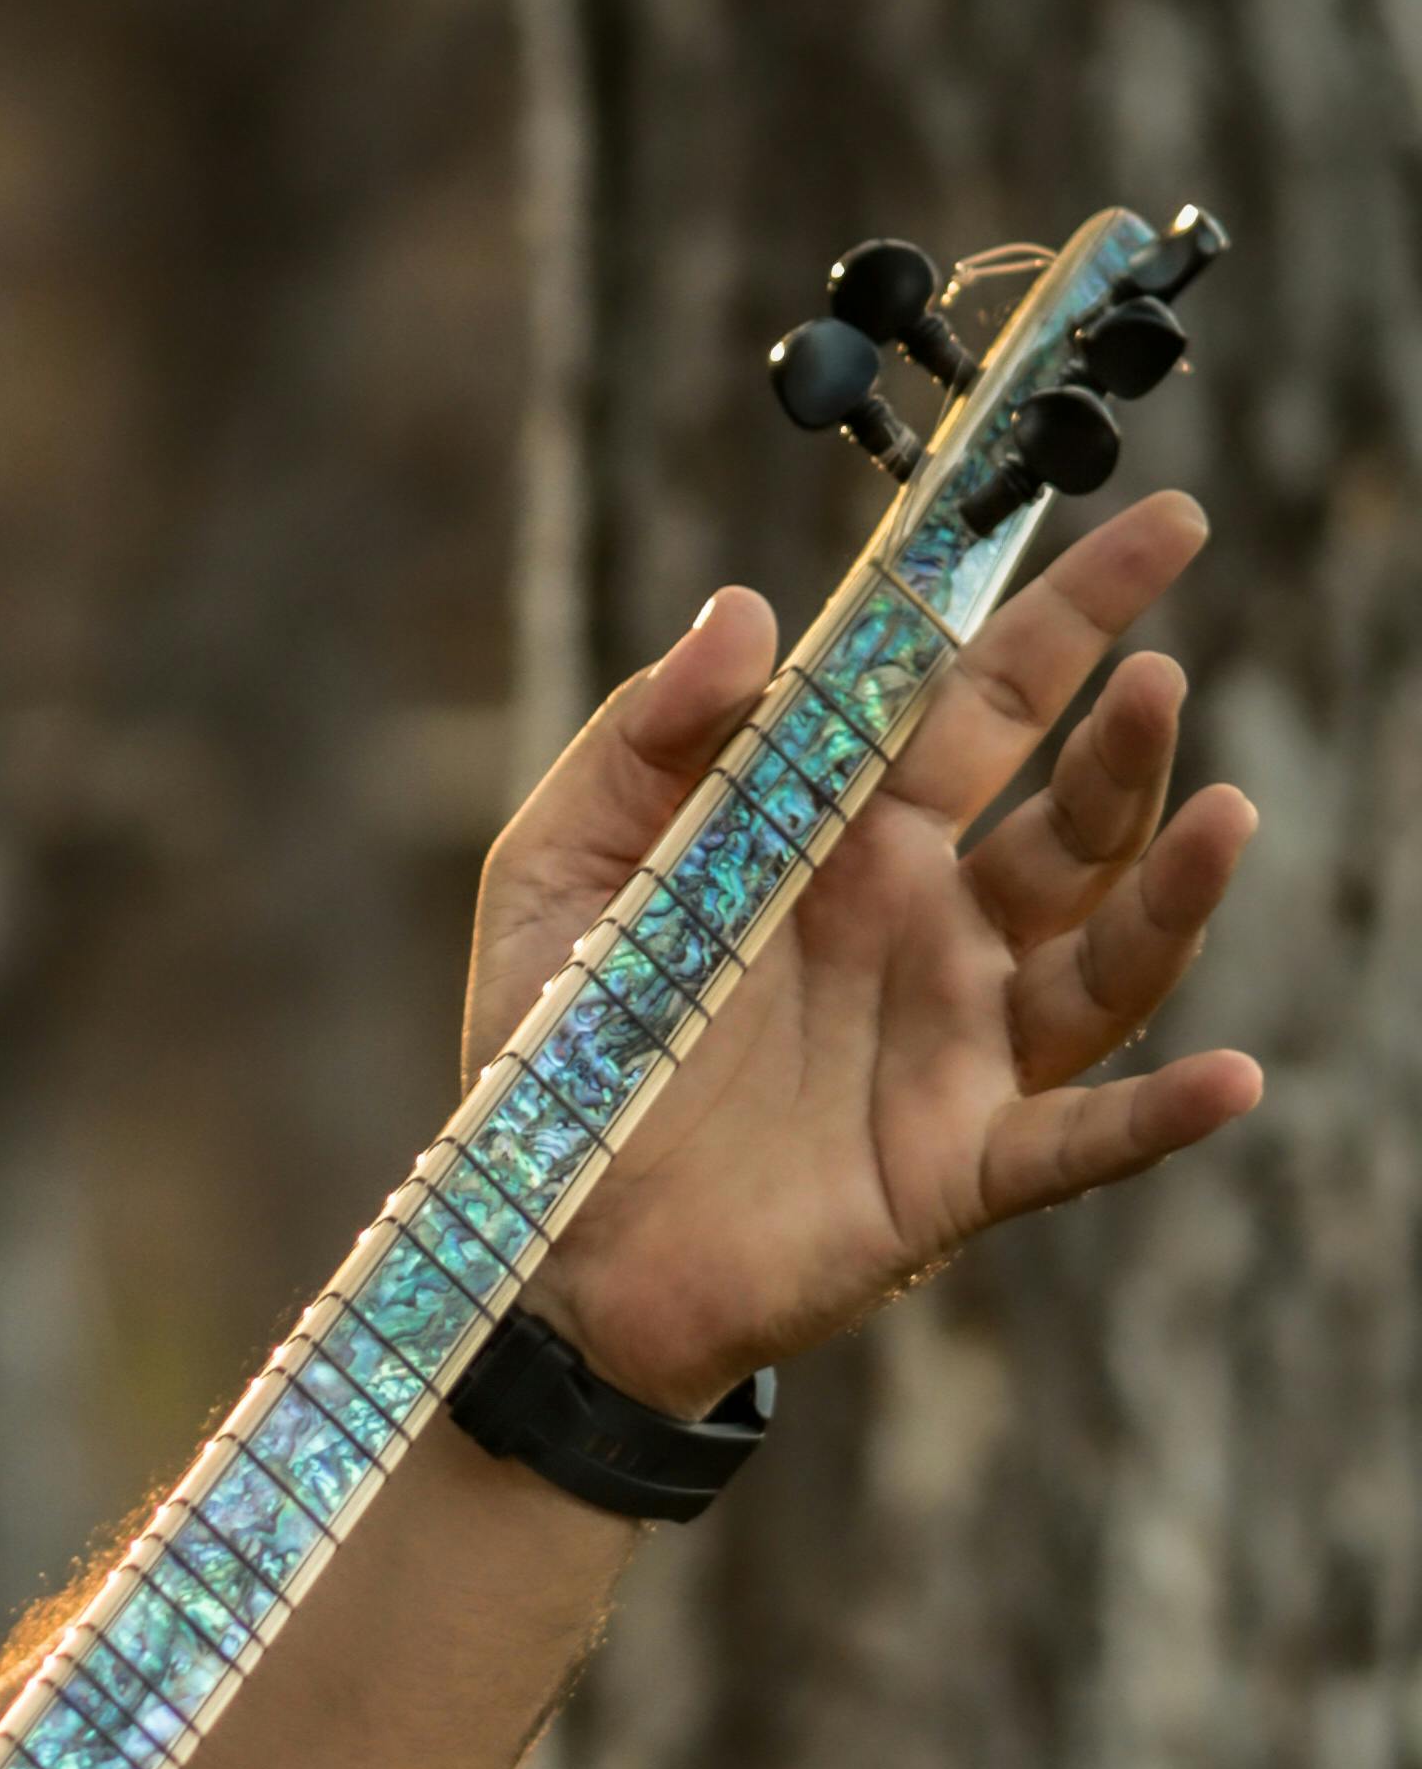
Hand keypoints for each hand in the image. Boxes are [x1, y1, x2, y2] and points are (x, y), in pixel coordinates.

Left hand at [468, 490, 1262, 1417]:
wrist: (534, 1241)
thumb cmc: (554, 1049)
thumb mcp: (562, 867)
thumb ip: (645, 737)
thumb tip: (743, 608)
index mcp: (846, 836)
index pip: (984, 699)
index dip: (1072, 615)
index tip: (1165, 528)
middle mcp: (929, 929)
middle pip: (1068, 818)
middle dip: (1124, 743)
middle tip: (1157, 676)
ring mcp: (953, 1048)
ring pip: (1102, 960)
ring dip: (1172, 894)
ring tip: (1224, 817)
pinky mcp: (950, 1172)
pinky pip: (1078, 1143)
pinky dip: (1158, 1120)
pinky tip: (1233, 1082)